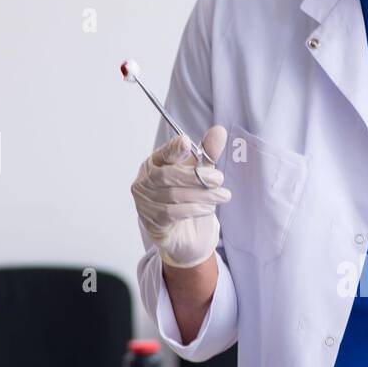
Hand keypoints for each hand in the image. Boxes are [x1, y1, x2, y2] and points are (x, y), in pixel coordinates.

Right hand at [130, 127, 229, 268]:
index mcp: (155, 164)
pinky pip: (172, 213)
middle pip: (167, 175)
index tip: (186, 142)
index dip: (173, 148)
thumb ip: (207, 154)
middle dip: (196, 176)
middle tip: (219, 179)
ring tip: (223, 196)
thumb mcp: (201, 174)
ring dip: (202, 195)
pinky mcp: (152, 222)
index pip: (162, 154)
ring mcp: (145, 203)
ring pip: (173, 195)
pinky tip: (208, 209)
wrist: (188, 235)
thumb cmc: (190, 199)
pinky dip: (193, 209)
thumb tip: (219, 131)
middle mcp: (145, 181)